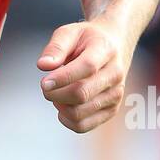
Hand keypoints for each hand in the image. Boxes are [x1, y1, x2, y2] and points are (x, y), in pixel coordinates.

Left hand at [37, 18, 130, 132]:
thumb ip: (56, 47)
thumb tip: (43, 65)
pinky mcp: (111, 110)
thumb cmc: (87, 39)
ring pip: (79, 113)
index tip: (43, 82)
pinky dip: (66, 119)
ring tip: (56, 92)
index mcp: (105, 50)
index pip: (87, 67)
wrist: (114, 46)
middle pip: (81, 94)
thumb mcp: (70, 33)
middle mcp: (115, 74)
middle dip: (55, 93)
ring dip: (59, 106)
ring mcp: (115, 94)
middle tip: (45, 85)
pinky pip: (83, 126)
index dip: (62, 78)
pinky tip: (63, 105)